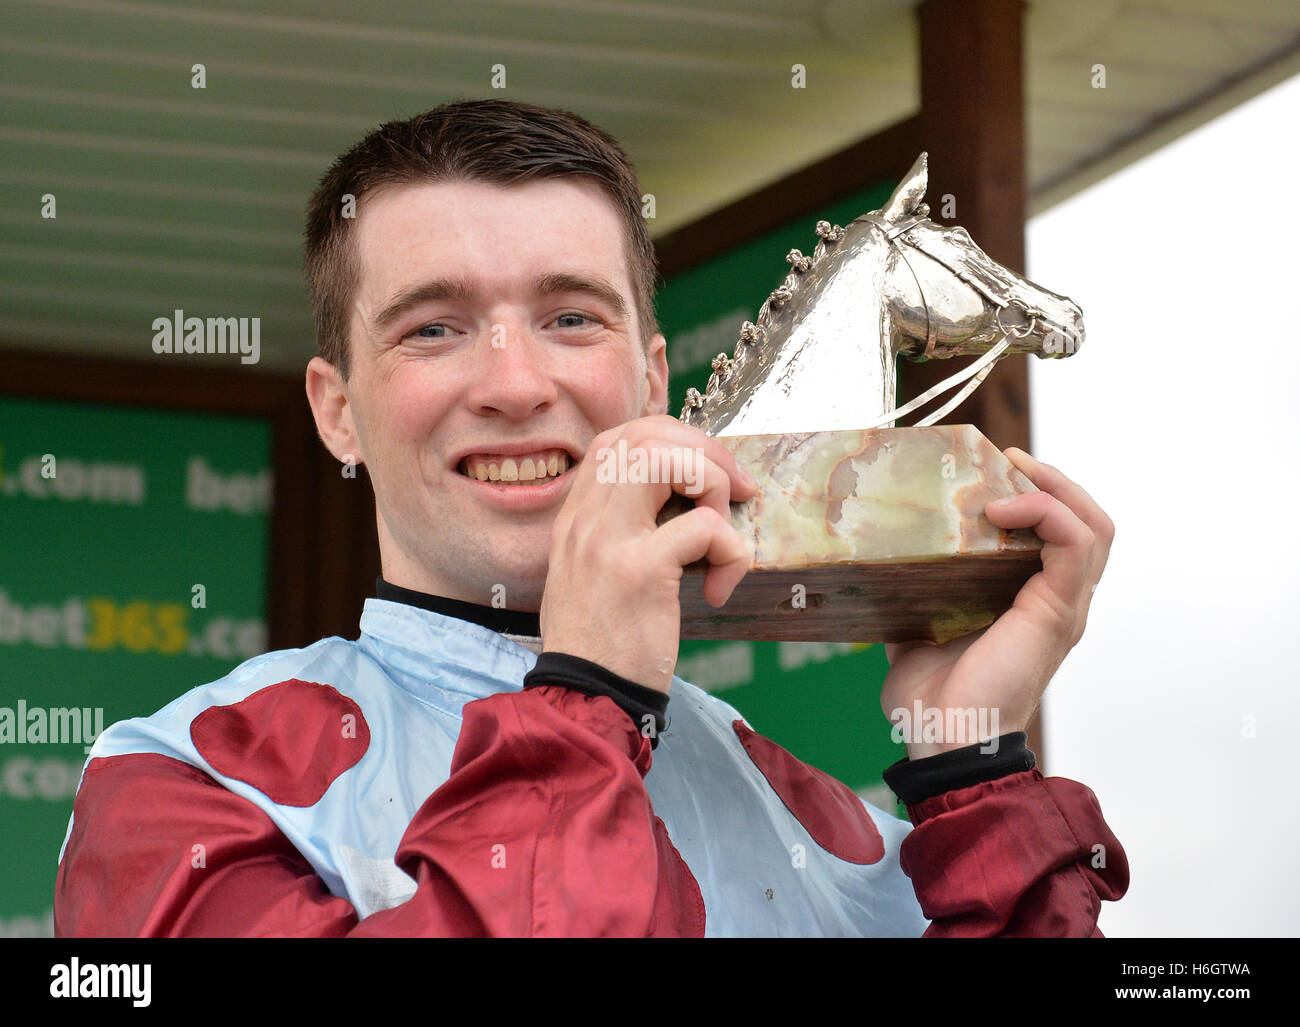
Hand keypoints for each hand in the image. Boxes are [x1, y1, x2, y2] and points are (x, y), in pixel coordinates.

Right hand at [539, 415, 756, 693]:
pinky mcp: (640, 571)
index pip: (621, 436)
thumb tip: (688, 498)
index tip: (705, 475)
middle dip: (704, 451)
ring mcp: (609, 540)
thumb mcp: (598, 572)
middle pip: (646, 434)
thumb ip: (625, 530)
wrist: (586, 699)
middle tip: (735, 491)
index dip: (673, 439)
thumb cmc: (604, 641)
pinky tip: (716, 591)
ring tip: (719, 539)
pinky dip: (730, 552)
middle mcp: (586, 517)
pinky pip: (705, 527)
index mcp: (578, 515)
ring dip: (714, 488)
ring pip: (669, 460)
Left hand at [880, 447, 1114, 759]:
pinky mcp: (1058, 610)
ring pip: (1094, 525)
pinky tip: (1000, 508)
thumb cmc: (931, 698)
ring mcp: (1064, 606)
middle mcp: (1058, 602)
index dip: (1036, 495)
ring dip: (1055, 487)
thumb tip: (878, 567)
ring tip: (1013, 471)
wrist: (942, 739)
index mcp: (1031, 605)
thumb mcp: (916, 629)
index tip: (993, 468)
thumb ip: (914, 596)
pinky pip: (1076, 542)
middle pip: (1088, 521)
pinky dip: (1045, 512)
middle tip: (1007, 460)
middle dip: (1052, 480)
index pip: (1060, 535)